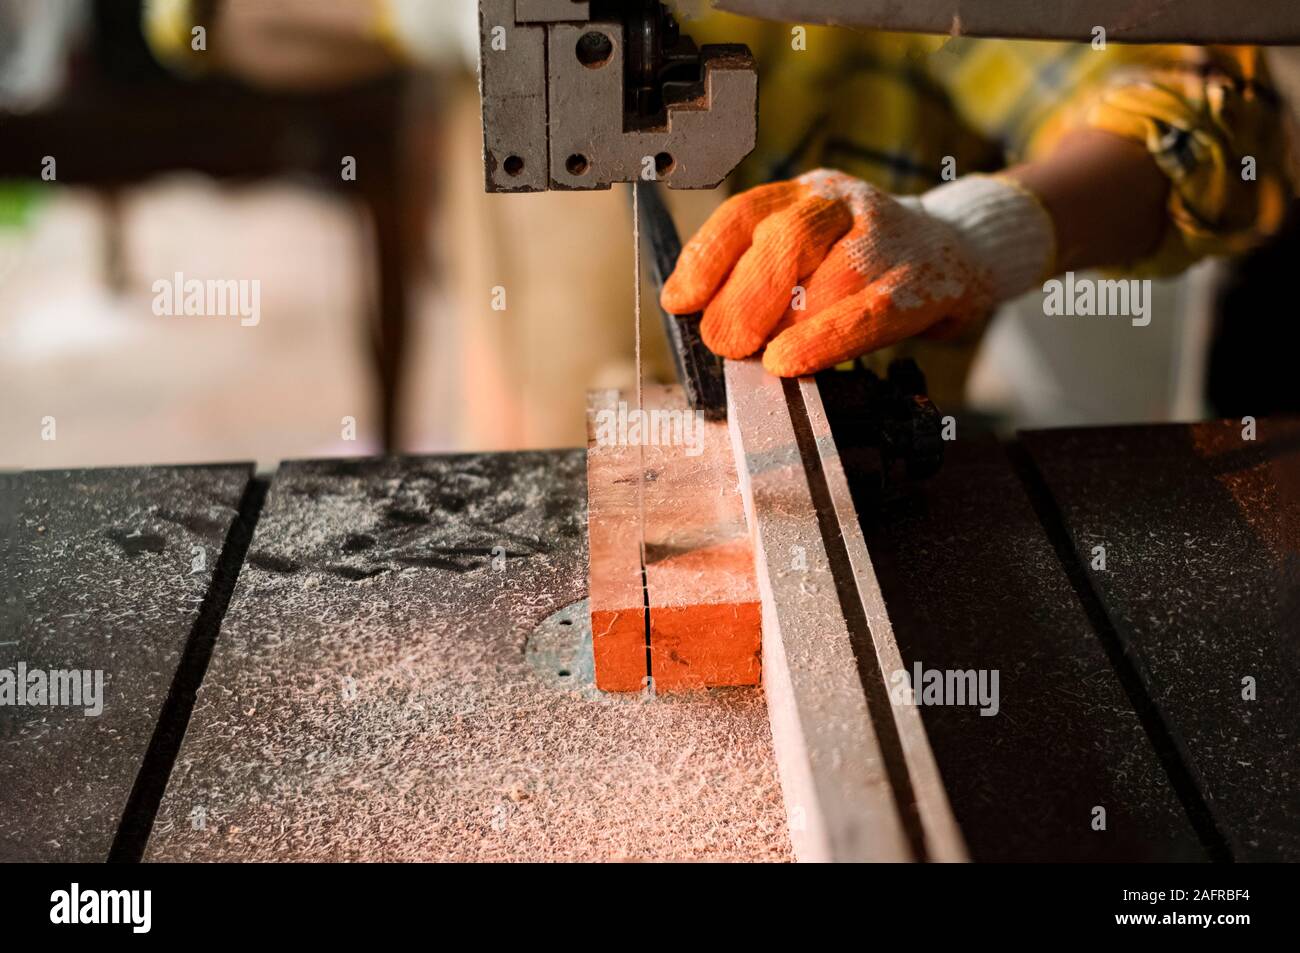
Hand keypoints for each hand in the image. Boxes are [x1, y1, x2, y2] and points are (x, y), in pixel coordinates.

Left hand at [660, 169, 1053, 376]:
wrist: (959, 251)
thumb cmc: (867, 261)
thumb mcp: (811, 249)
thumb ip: (763, 275)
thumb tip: (708, 323)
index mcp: (805, 193)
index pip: (745, 212)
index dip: (706, 257)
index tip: (679, 301)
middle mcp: (843, 204)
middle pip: (786, 238)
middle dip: (744, 296)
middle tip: (723, 341)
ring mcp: (887, 239)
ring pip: (828, 277)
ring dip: (783, 324)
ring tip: (760, 355)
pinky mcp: (920, 283)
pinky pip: (865, 314)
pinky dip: (821, 342)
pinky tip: (788, 361)